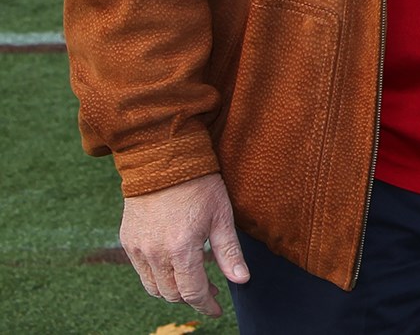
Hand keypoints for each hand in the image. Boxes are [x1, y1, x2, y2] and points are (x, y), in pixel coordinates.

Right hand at [120, 173, 249, 316]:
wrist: (163, 160)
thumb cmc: (199, 186)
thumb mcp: (222, 217)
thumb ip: (229, 253)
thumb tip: (242, 280)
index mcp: (180, 249)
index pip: (192, 292)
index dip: (206, 305)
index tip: (217, 309)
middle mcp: (154, 253)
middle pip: (171, 294)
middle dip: (192, 298)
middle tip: (210, 290)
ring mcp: (137, 248)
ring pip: (153, 287)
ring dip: (173, 291)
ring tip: (192, 280)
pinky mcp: (127, 240)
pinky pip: (140, 271)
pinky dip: (156, 277)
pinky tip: (173, 266)